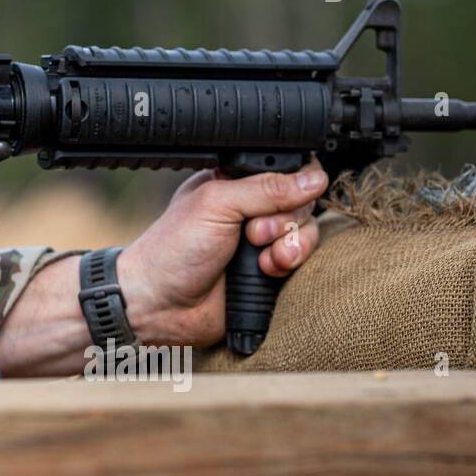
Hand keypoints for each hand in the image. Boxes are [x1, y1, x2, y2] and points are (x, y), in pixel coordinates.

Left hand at [117, 160, 328, 346]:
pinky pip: (305, 261)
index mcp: (234, 184)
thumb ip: (265, 189)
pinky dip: (290, 264)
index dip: (293, 182)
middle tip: (253, 234)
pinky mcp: (272, 271)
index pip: (284, 171)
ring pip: (308, 232)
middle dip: (285, 219)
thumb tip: (314, 180)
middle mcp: (252, 210)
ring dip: (291, 244)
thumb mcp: (216, 204)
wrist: (162, 304)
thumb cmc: (172, 250)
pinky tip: (266, 271)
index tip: (283, 196)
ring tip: (262, 258)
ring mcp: (263, 242)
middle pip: (302, 202)